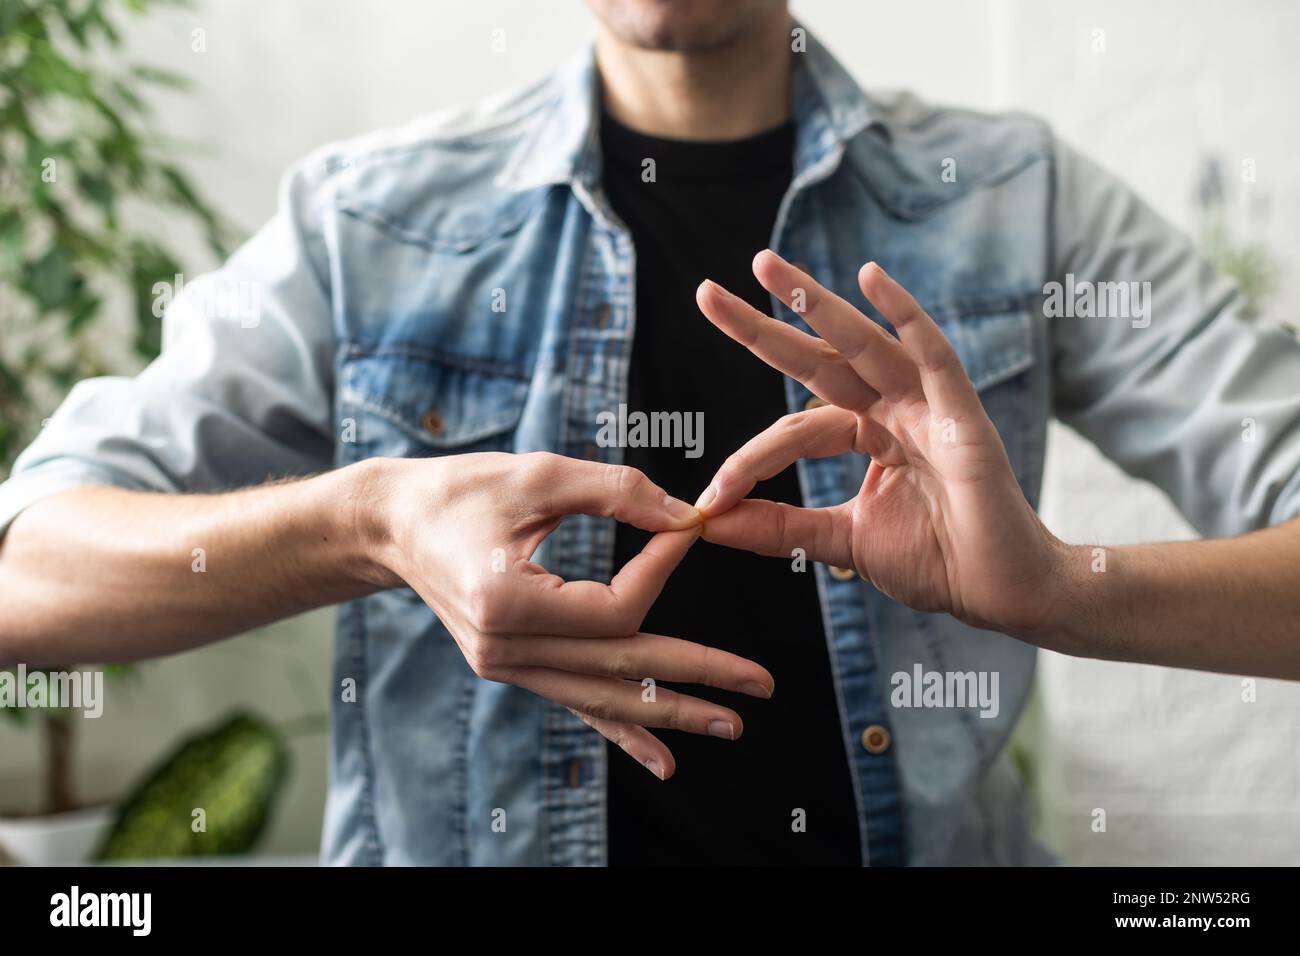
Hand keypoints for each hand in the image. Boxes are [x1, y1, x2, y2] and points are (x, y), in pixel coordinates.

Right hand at [364, 452, 773, 780]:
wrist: (394, 525)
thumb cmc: (460, 490)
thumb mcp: (539, 475)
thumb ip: (617, 491)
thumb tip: (687, 515)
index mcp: (508, 604)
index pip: (614, 608)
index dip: (662, 568)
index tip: (691, 527)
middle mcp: (507, 650)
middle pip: (621, 670)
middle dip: (696, 676)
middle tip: (759, 684)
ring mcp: (508, 668)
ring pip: (604, 699)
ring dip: (670, 713)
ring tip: (730, 725)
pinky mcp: (512, 668)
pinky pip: (578, 705)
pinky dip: (622, 732)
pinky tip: (664, 761)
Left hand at [692, 251, 1064, 636]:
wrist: (1001, 593)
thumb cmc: (937, 561)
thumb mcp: (840, 541)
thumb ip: (779, 529)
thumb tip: (709, 521)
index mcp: (868, 433)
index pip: (794, 430)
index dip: (750, 460)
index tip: (711, 499)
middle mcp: (893, 409)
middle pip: (817, 358)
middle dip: (762, 326)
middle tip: (705, 293)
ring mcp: (928, 406)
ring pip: (861, 345)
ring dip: (813, 304)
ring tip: (764, 268)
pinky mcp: (962, 416)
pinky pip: (931, 356)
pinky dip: (905, 314)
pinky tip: (870, 276)